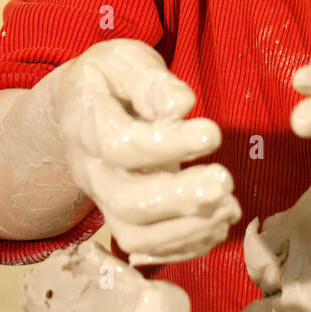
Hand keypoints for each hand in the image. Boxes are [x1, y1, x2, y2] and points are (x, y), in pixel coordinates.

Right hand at [46, 39, 240, 263]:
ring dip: (188, 229)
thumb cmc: (110, 80)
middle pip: (126, 201)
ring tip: (230, 206)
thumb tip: (180, 105)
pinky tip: (219, 223)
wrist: (80, 107)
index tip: (212, 132)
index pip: (120, 145)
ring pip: (135, 234)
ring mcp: (105, 200)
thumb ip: (148, 81)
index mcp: (87, 124)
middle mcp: (92, 171)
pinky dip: (188, 245)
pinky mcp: (124, 218)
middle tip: (224, 181)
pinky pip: (148, 249)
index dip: (168, 145)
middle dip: (179, 198)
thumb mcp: (122, 61)